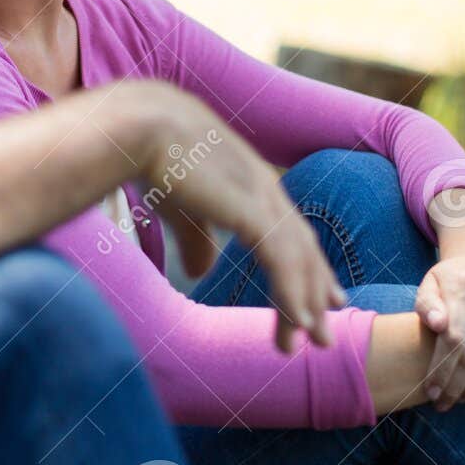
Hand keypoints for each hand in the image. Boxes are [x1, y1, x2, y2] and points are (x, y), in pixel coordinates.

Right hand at [133, 84, 345, 353]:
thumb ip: (195, 238)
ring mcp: (261, 197)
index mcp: (250, 180)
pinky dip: (293, 293)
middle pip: (301, 246)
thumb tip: (203, 272)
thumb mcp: (180, 205)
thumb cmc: (153, 156)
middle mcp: (265, 187)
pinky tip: (298, 320)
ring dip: (306, 302)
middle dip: (314, 290)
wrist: (142, 125)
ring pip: (297, 258)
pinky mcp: (251, 210)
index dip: (306, 265)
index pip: (289, 229)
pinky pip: (282, 260)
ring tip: (313, 339)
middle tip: (323, 332)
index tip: (321, 298)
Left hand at [417, 195, 464, 408]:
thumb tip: (436, 325)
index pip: (453, 336)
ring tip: (463, 400)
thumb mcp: (430, 283)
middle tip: (445, 404)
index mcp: (460, 284)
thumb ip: (427, 305)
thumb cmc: (451, 278)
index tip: (431, 392)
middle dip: (457, 383)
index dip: (442, 369)